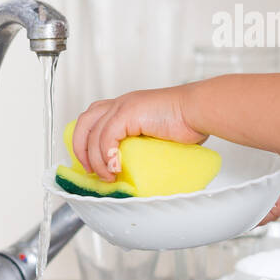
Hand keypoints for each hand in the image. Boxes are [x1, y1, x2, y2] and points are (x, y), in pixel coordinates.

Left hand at [72, 86, 206, 182]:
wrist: (199, 110)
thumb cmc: (189, 123)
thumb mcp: (159, 138)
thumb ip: (145, 149)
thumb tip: (140, 172)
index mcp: (127, 107)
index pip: (94, 119)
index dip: (86, 142)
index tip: (91, 164)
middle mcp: (121, 104)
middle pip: (84, 122)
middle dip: (81, 149)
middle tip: (90, 171)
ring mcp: (123, 106)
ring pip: (92, 133)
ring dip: (95, 159)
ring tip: (107, 176)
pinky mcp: (128, 112)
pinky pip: (106, 137)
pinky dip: (106, 155)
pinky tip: (115, 168)